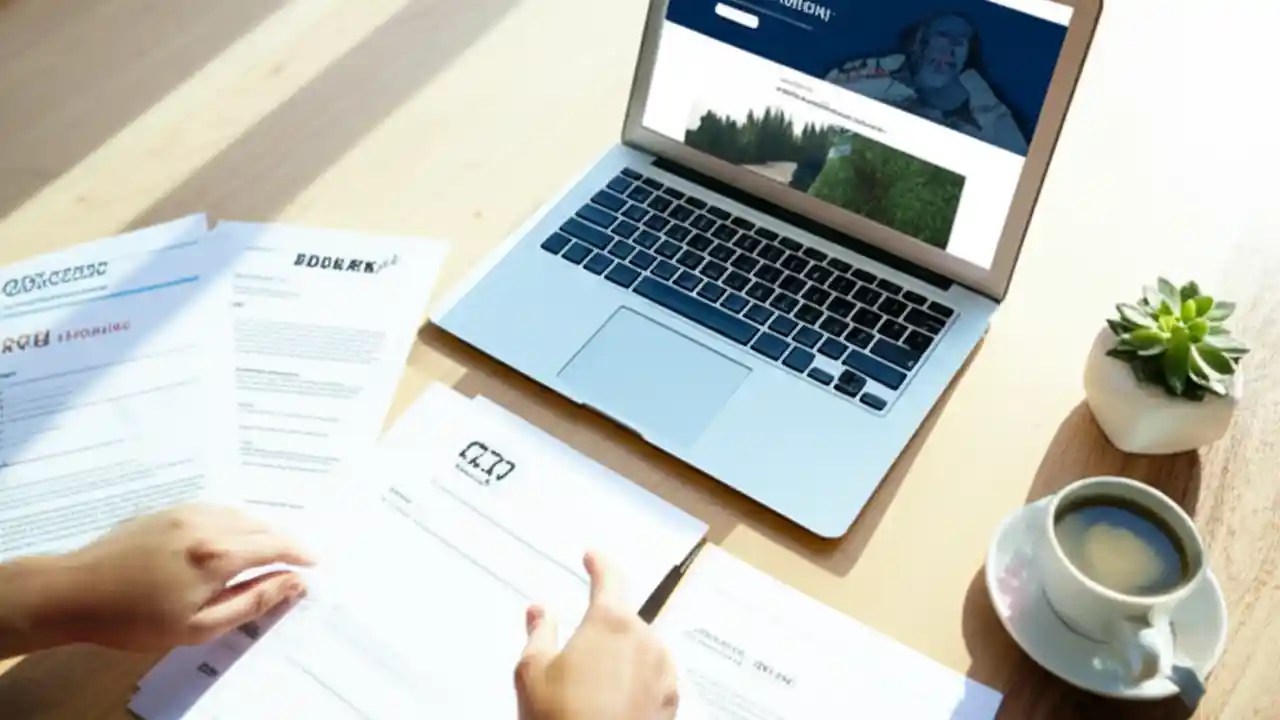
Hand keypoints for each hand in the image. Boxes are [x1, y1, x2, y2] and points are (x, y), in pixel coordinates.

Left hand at [25, 504, 313, 650]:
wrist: (75, 591)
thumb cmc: (136, 619)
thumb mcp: (199, 626)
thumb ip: (252, 602)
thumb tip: (294, 583)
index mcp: (219, 555)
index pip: (276, 546)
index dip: (300, 554)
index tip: (315, 564)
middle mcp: (209, 525)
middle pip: (262, 526)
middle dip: (285, 541)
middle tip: (297, 559)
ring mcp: (187, 513)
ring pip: (241, 514)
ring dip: (261, 530)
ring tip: (268, 550)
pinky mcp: (169, 510)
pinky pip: (217, 510)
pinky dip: (236, 521)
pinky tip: (232, 538)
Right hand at [515, 552, 678, 719]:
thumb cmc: (562, 719)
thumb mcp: (532, 673)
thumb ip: (539, 633)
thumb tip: (540, 611)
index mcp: (611, 623)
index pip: (610, 578)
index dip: (599, 564)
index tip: (592, 557)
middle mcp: (645, 640)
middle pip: (622, 620)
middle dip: (601, 632)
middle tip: (573, 660)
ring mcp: (663, 671)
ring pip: (639, 650)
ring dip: (620, 659)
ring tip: (589, 692)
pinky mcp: (672, 700)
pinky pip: (652, 678)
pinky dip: (635, 682)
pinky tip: (611, 704)